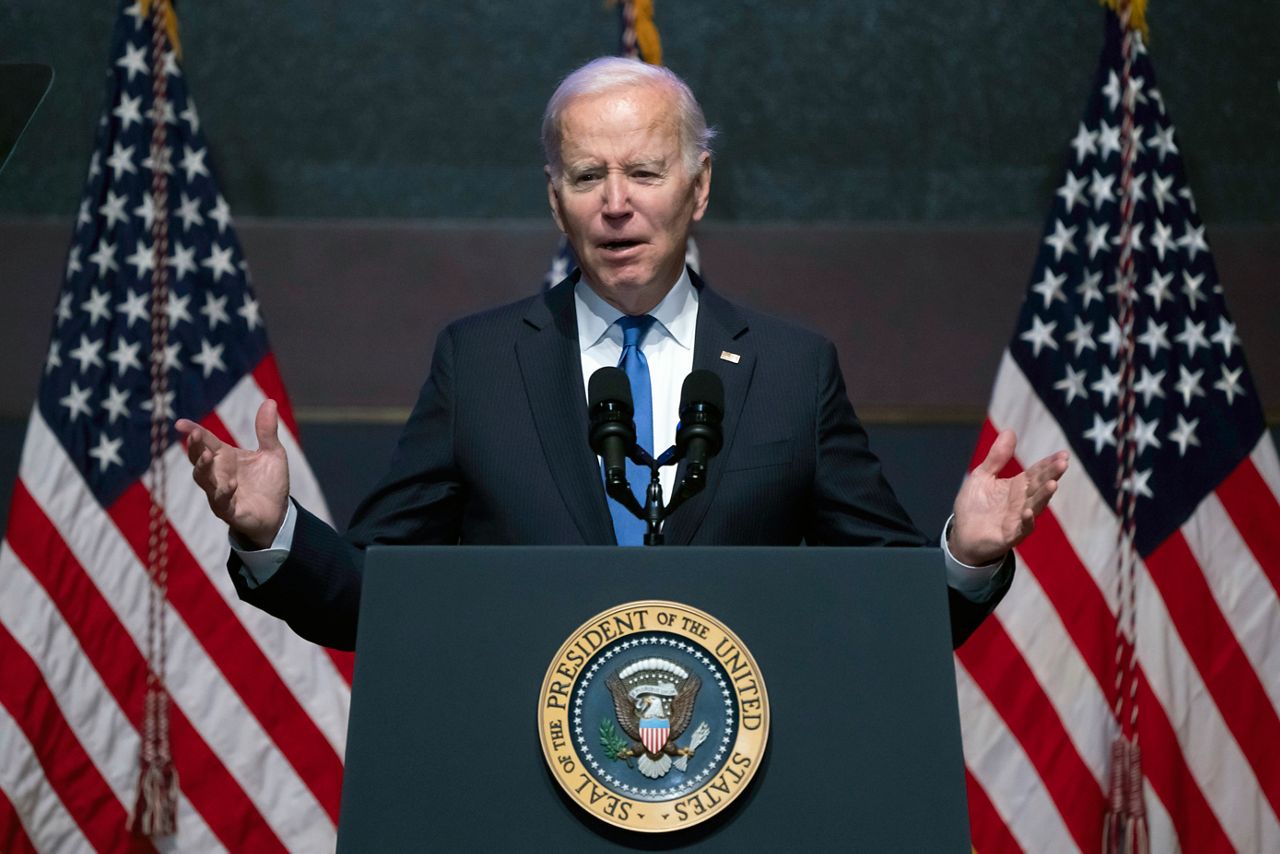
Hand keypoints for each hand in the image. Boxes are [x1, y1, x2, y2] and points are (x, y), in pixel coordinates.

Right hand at [175, 400, 289, 548]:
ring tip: (207, 455)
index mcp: (225, 457)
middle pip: (198, 458)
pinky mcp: (228, 510)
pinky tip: (231, 484)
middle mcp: (218, 473)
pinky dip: (224, 492)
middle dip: (194, 447)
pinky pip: (221, 501)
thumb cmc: (270, 482)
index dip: (193, 432)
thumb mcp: (272, 453)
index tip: (180, 423)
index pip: (205, 441)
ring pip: (203, 479)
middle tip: (195, 435)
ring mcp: (219, 492)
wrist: (278, 513)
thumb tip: (269, 401)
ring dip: (202, 468)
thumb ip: (267, 431)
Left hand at [948, 429, 1068, 565]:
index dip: (1049, 464)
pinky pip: (1021, 528)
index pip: (1037, 472)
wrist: (963, 535)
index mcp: (1017, 486)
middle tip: (1063, 463)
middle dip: (1051, 474)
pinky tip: (1028, 512)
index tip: (1063, 454)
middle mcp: (1022, 501)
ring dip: (1044, 496)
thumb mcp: (982, 476)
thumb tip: (1009, 431)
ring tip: (1053, 483)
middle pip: (1039, 486)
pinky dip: (1026, 521)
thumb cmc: (975, 505)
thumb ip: (997, 457)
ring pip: (1035, 506)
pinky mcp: (1010, 535)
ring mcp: (1018, 519)